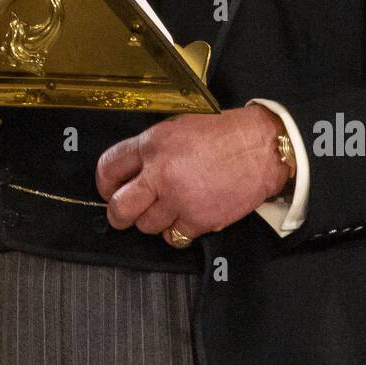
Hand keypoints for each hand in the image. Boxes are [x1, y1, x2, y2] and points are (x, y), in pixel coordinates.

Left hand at [95, 104, 289, 244]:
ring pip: (146, 226)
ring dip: (154, 221)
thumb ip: (152, 149)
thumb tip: (131, 171)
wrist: (261, 147)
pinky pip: (174, 237)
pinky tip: (188, 215)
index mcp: (153, 144)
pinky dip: (179, 230)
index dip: (104, 184)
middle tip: (123, 213)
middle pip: (119, 207)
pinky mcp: (198, 219)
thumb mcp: (178, 127)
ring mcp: (179, 199)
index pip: (107, 168)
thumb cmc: (224, 135)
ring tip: (169, 208)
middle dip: (118, 214)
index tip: (109, 190)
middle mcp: (161, 172)